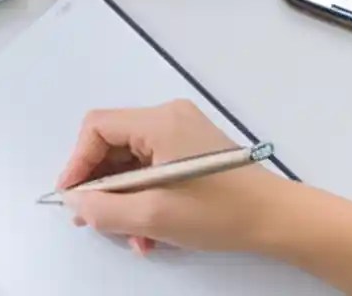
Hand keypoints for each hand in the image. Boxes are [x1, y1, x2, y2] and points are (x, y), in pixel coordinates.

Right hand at [56, 100, 289, 255]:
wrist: (280, 220)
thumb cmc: (219, 213)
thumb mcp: (153, 217)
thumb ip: (104, 209)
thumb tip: (75, 201)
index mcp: (159, 122)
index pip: (97, 128)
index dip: (77, 161)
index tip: (71, 196)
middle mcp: (169, 117)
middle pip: (113, 143)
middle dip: (100, 184)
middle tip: (92, 217)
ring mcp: (183, 132)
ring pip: (133, 160)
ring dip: (124, 197)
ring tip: (127, 234)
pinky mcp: (193, 150)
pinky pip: (153, 167)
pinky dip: (144, 195)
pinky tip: (149, 231)